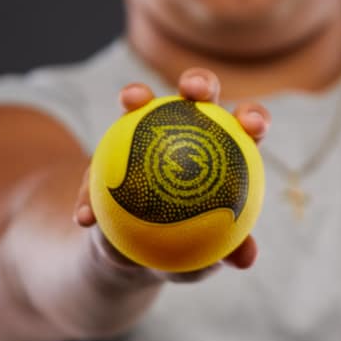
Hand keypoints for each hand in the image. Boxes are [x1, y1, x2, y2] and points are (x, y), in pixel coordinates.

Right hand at [71, 67, 270, 282]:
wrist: (135, 252)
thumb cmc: (185, 249)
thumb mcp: (207, 256)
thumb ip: (225, 250)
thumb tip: (244, 259)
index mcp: (223, 153)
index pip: (246, 129)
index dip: (254, 118)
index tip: (252, 125)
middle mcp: (187, 132)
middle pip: (200, 97)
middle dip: (201, 81)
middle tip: (194, 91)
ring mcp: (144, 133)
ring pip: (144, 104)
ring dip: (138, 95)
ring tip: (131, 101)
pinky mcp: (108, 147)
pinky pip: (98, 158)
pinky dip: (91, 184)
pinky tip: (87, 212)